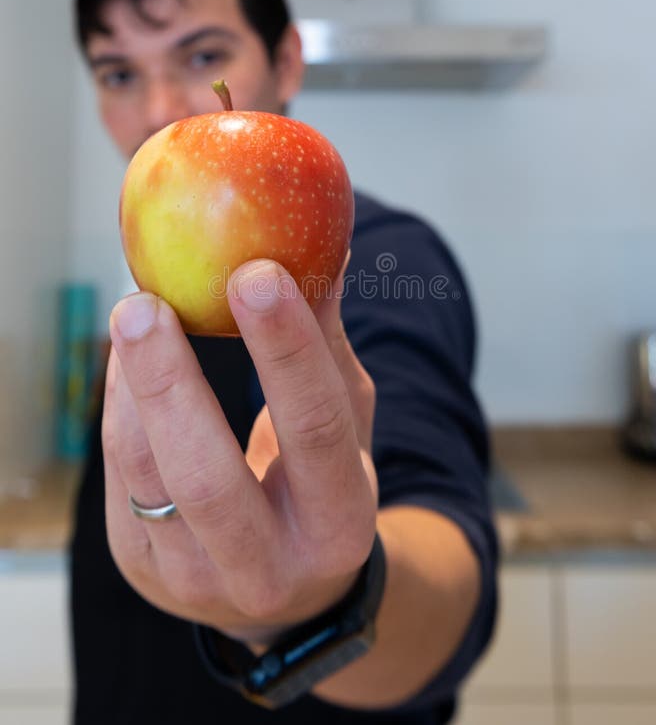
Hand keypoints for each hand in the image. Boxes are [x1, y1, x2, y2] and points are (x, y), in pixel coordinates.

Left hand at [102, 257, 377, 644]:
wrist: (286, 593)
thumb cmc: (322, 487)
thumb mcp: (347, 423)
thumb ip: (328, 347)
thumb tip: (324, 251)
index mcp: (340, 524)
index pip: (316, 431)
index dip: (287, 351)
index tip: (256, 272)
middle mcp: (269, 568)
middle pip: (208, 477)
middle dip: (170, 384)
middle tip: (145, 302)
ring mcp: (198, 580)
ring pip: (148, 480)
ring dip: (132, 391)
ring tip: (133, 316)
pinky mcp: (143, 568)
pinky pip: (120, 480)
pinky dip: (119, 410)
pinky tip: (126, 359)